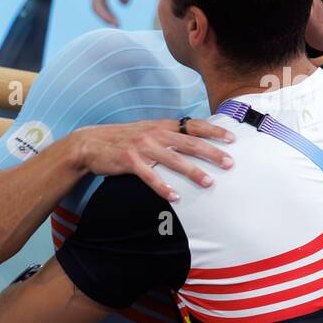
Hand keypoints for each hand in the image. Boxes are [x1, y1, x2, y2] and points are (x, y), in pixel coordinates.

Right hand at [73, 117, 234, 200]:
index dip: (214, 131)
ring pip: (173, 160)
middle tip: (229, 163)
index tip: (232, 139)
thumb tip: (189, 142)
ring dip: (193, 172)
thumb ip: (166, 134)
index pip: (193, 125)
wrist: (90, 144)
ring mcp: (142, 147)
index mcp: (161, 125)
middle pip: (189, 143)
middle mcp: (155, 134)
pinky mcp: (129, 161)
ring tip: (208, 182)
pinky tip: (175, 197)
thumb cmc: (121, 140)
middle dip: (211, 153)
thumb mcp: (145, 131)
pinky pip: (150, 176)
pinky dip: (163, 187)